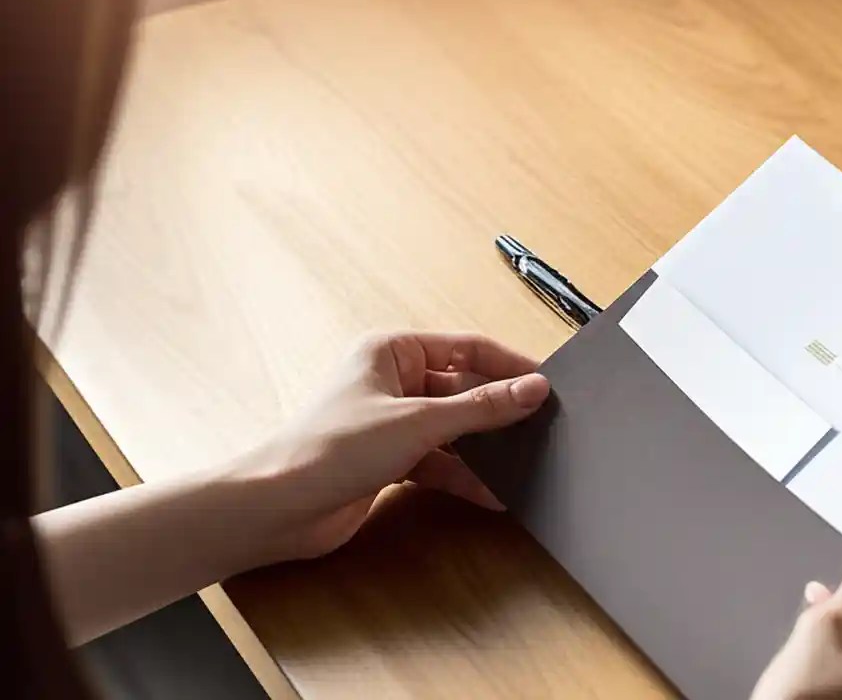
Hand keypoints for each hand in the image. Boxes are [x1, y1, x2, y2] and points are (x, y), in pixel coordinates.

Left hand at [237, 332, 550, 561]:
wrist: (278, 507)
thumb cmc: (333, 448)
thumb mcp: (418, 422)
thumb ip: (482, 408)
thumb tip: (534, 388)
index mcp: (393, 351)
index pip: (467, 349)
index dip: (510, 365)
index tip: (548, 386)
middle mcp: (392, 380)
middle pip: (462, 389)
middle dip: (499, 411)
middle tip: (544, 427)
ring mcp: (390, 422)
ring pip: (453, 428)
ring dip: (484, 448)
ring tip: (525, 462)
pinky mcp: (388, 459)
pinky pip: (438, 461)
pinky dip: (463, 476)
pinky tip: (493, 494)